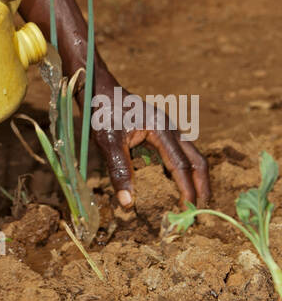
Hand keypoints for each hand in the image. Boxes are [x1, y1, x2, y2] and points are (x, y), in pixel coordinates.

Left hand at [91, 85, 209, 208]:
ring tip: (193, 201)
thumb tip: (128, 203)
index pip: (181, 164)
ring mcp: (168, 128)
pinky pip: (180, 153)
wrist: (99, 89)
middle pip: (196, 160)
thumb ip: (119, 170)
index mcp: (161, 129)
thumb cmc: (103, 113)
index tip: (187, 211)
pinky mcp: (162, 131)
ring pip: (191, 155)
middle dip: (202, 186)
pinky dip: (184, 170)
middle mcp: (170, 128)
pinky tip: (176, 185)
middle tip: (200, 210)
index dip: (187, 189)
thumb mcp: (107, 141)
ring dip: (195, 178)